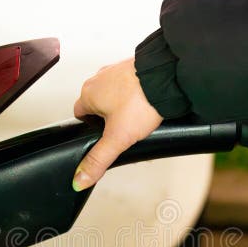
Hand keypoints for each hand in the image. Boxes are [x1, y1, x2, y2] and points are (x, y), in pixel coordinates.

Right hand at [72, 58, 162, 190]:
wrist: (168, 78)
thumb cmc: (141, 100)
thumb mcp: (117, 138)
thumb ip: (98, 160)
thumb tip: (80, 179)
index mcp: (88, 93)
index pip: (79, 114)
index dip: (89, 129)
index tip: (101, 137)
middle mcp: (100, 78)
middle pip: (97, 105)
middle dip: (107, 120)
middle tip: (122, 132)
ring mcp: (117, 70)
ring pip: (114, 95)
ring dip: (122, 107)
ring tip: (137, 120)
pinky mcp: (135, 67)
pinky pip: (130, 86)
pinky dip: (136, 96)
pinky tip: (146, 107)